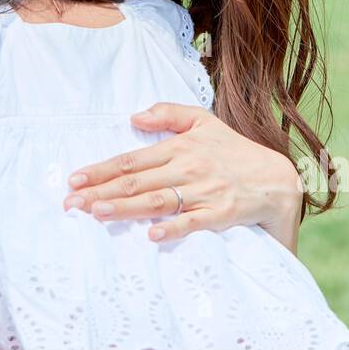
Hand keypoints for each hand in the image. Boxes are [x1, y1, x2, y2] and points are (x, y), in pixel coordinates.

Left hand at [62, 102, 305, 247]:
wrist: (277, 178)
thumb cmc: (234, 151)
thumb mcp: (203, 121)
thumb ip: (169, 113)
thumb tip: (133, 117)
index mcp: (180, 147)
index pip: (132, 159)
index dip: (101, 169)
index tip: (74, 179)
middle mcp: (188, 168)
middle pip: (137, 182)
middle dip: (101, 191)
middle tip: (71, 202)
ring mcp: (204, 192)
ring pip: (158, 201)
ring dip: (125, 208)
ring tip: (97, 213)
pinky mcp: (221, 214)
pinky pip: (193, 222)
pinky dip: (173, 229)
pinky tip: (151, 236)